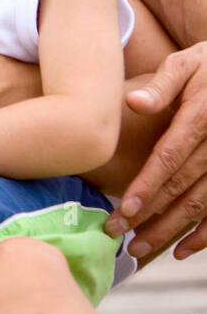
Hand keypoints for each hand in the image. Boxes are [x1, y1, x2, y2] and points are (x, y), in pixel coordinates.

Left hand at [105, 42, 206, 259]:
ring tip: (138, 247)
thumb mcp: (184, 63)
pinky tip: (181, 251)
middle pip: (181, 187)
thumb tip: (134, 102)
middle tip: (116, 233)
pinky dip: (205, 235)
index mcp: (200, 117)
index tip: (124, 208)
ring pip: (200, 205)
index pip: (170, 157)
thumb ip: (161, 84)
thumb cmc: (205, 65)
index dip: (148, 185)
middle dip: (149, 214)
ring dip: (171, 230)